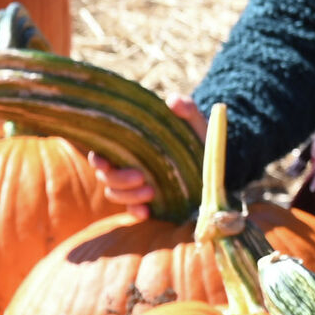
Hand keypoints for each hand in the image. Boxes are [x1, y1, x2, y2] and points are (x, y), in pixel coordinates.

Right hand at [90, 96, 208, 219]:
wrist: (217, 162)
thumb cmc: (198, 138)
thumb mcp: (195, 123)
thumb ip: (187, 110)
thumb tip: (173, 101)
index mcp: (131, 145)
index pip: (102, 152)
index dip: (98, 159)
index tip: (104, 162)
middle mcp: (127, 165)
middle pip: (106, 175)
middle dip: (119, 178)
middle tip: (141, 176)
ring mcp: (135, 185)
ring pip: (115, 193)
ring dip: (128, 195)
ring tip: (151, 192)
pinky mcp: (146, 202)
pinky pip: (132, 210)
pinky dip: (135, 212)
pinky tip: (146, 212)